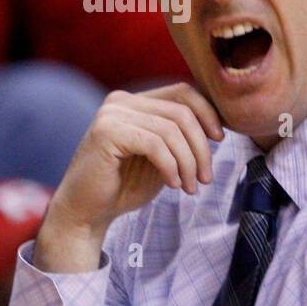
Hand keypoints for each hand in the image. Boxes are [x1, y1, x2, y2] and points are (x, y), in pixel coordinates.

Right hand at [33, 83, 223, 271]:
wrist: (86, 213)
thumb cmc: (123, 187)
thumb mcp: (160, 157)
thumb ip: (179, 137)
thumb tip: (219, 124)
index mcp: (134, 101)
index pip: (182, 92)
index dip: (207, 114)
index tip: (220, 140)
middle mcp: (121, 101)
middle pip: (181, 111)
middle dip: (201, 147)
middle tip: (206, 178)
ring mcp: (112, 114)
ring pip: (171, 130)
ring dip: (189, 163)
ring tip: (191, 187)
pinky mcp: (107, 133)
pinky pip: (155, 144)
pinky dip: (171, 167)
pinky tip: (173, 185)